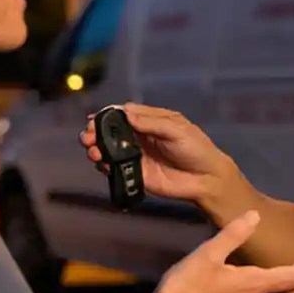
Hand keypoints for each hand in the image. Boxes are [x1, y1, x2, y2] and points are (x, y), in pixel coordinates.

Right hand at [80, 102, 233, 203]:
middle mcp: (139, 137)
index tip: (94, 119)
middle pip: (111, 131)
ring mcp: (136, 156)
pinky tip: (103, 164)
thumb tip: (126, 113)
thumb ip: (152, 122)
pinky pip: (115, 168)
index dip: (107, 115)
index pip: (123, 114)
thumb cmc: (196, 149)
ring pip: (109, 149)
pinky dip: (105, 165)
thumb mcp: (177, 129)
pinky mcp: (135, 174)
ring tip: (93, 151)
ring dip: (96, 148)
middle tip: (87, 136)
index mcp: (150, 121)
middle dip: (96, 132)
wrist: (206, 179)